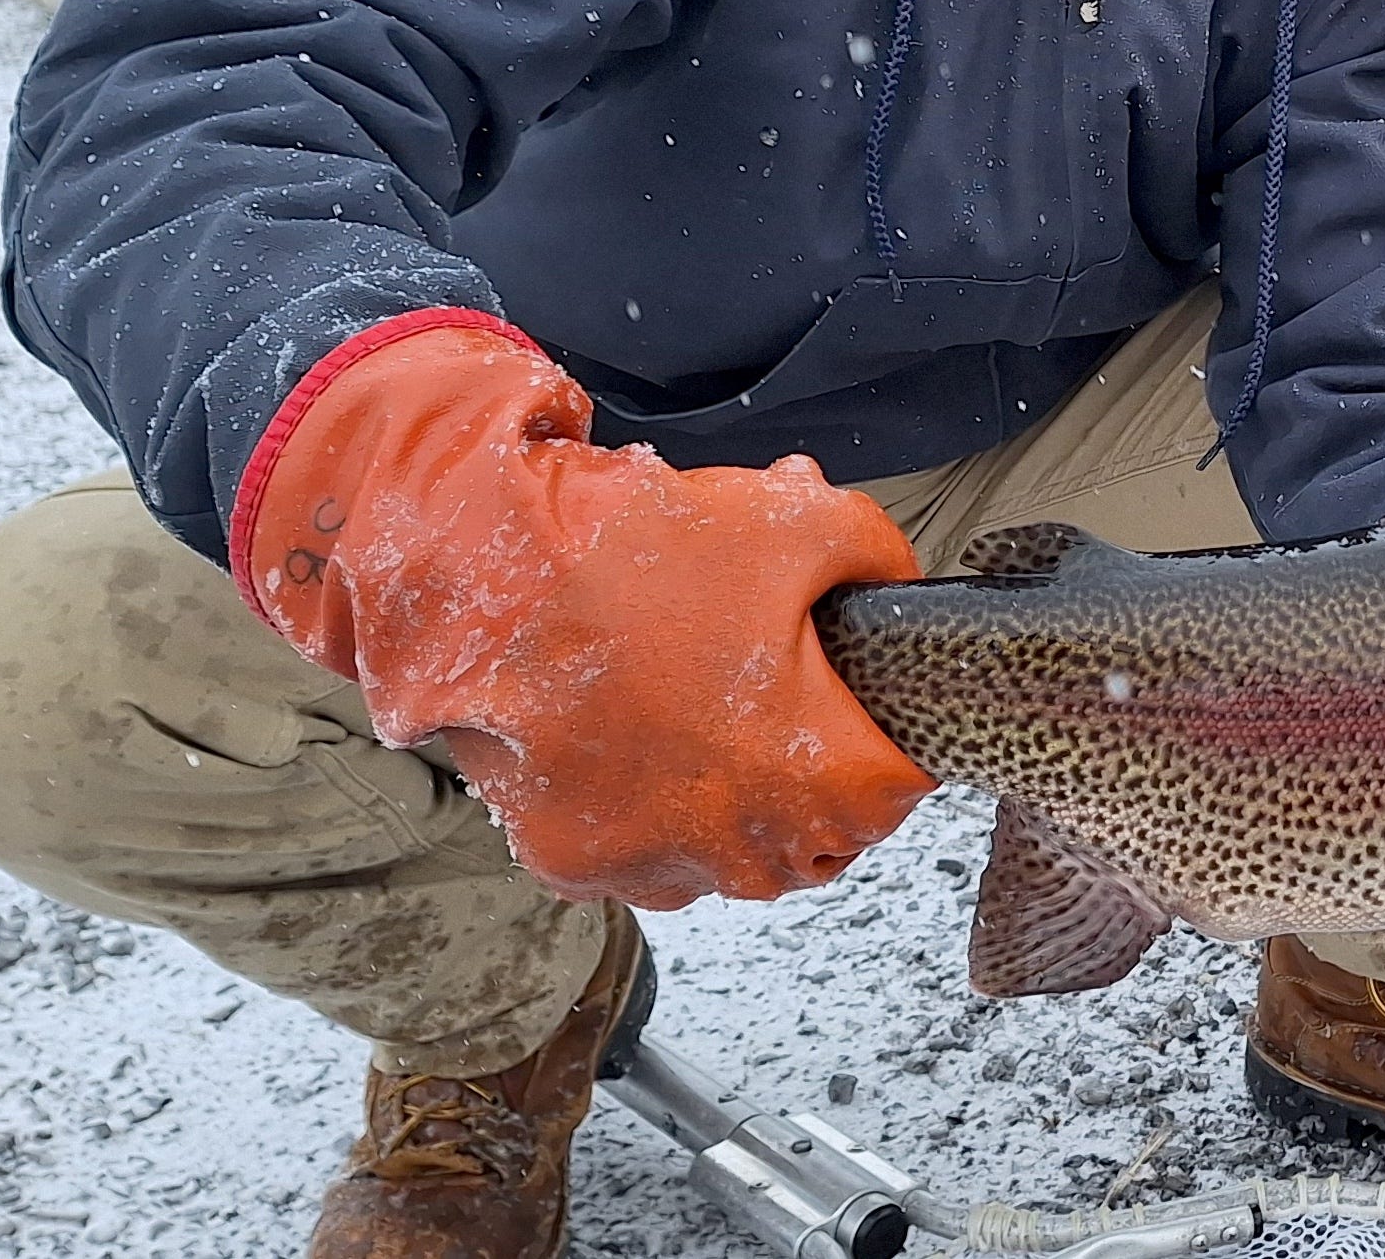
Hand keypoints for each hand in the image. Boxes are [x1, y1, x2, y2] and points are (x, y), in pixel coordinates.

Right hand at [233, 312, 935, 908]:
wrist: (483, 572)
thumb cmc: (642, 551)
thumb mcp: (796, 519)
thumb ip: (873, 558)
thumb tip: (890, 586)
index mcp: (816, 782)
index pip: (901, 788)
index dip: (890, 726)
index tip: (867, 697)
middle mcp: (739, 850)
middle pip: (823, 832)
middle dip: (821, 766)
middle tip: (790, 698)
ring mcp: (651, 865)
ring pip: (731, 851)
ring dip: (737, 798)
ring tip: (707, 713)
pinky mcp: (573, 864)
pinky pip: (642, 855)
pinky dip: (650, 810)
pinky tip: (635, 740)